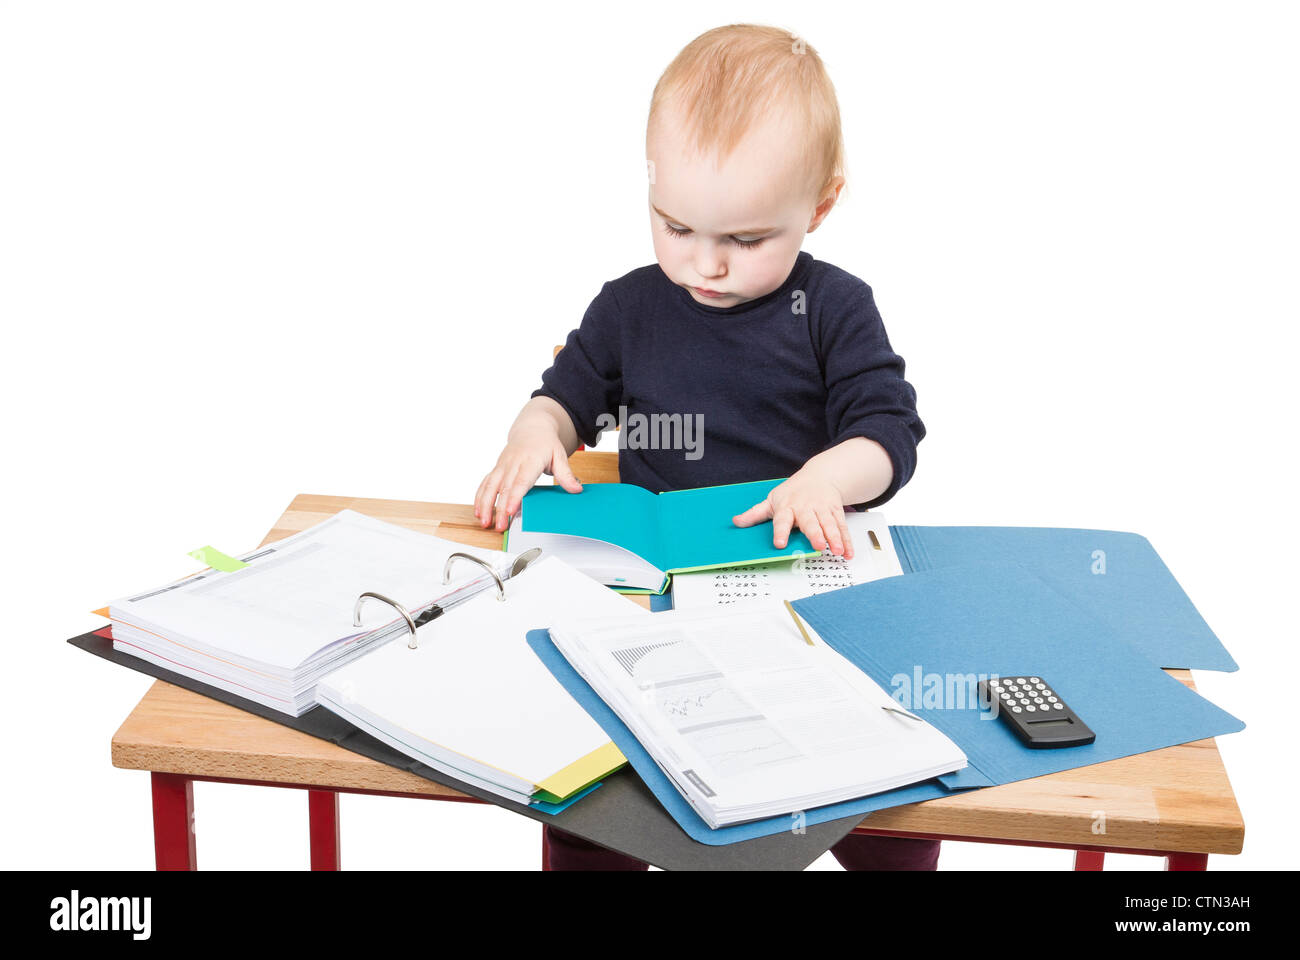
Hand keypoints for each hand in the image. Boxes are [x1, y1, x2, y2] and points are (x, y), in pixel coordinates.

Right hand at [474, 423, 581, 531]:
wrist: (532, 429)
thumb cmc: (546, 444)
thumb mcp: (559, 455)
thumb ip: (566, 474)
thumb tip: (576, 489)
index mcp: (530, 460)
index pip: (521, 481)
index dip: (514, 497)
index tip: (510, 511)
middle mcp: (513, 463)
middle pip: (504, 488)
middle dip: (500, 508)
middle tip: (500, 526)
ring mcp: (503, 466)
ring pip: (490, 486)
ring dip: (485, 505)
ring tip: (485, 521)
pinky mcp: (497, 469)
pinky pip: (485, 483)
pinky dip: (480, 497)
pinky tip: (479, 511)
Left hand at [731, 465, 853, 558]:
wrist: (819, 476)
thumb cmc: (792, 492)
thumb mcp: (771, 500)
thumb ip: (755, 514)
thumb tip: (736, 522)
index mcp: (787, 507)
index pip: (782, 520)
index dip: (780, 532)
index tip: (779, 544)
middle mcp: (806, 508)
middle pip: (810, 522)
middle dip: (815, 534)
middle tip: (818, 546)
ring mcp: (822, 510)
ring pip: (829, 525)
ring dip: (835, 538)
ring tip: (837, 551)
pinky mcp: (836, 512)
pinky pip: (842, 527)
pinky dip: (847, 541)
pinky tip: (848, 553)